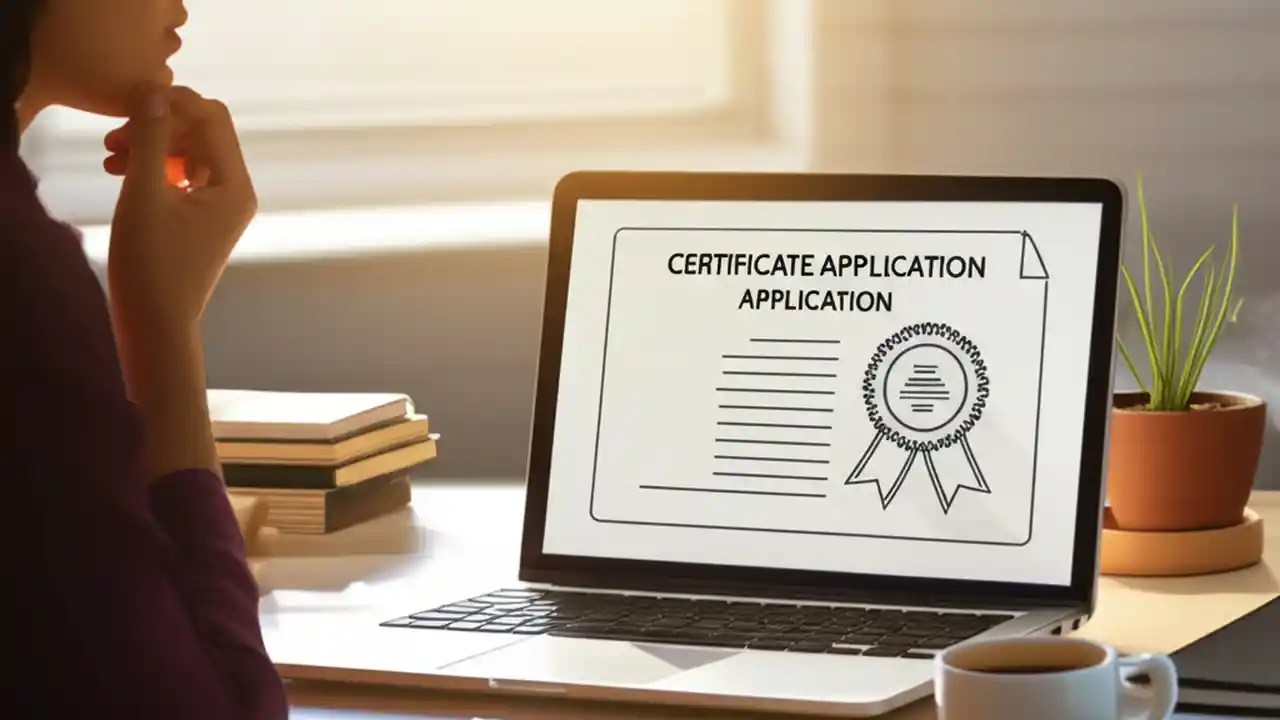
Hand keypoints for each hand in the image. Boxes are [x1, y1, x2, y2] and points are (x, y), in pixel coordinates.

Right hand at [107, 85, 256, 340]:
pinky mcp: (204, 216)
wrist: (156, 324)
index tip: (129, 106)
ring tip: (109, 159)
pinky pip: (182, 174)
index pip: (213, 118)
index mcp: (235, 186)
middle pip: (202, 132)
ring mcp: (222, 205)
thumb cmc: (151, 265)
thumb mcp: (144, 195)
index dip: (173, 102)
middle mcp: (237, 192)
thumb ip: (149, 140)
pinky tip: (120, 173)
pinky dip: (153, 166)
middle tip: (111, 140)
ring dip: (150, 145)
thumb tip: (154, 93)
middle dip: (157, 126)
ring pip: (188, 151)